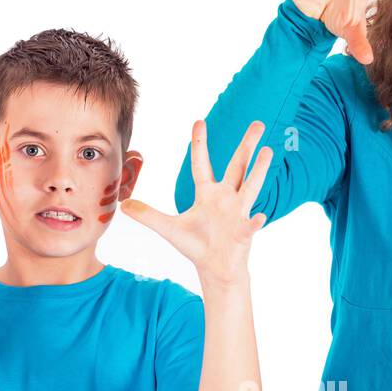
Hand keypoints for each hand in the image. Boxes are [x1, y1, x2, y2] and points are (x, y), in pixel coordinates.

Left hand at [121, 120, 270, 287]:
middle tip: (257, 124)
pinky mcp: (243, 232)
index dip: (199, 144)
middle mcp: (226, 198)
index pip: (202, 164)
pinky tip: (259, 217)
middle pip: (238, 166)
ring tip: (268, 151)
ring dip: (258, 171)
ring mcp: (238, 213)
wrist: (216, 269)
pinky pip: (249, 226)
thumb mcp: (168, 228)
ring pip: (250, 187)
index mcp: (208, 194)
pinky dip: (254, 222)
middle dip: (246, 145)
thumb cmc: (197, 247)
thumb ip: (148, 216)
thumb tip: (124, 206)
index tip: (199, 121)